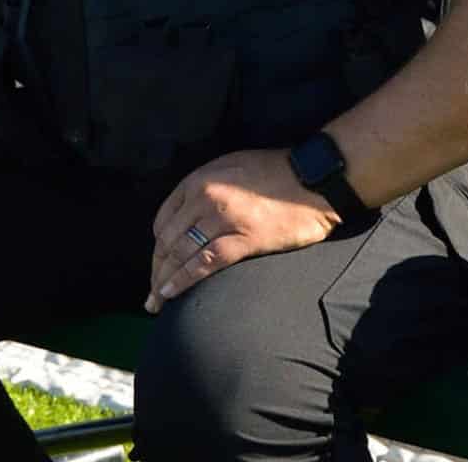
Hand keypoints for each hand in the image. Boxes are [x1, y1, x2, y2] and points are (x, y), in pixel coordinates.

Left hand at [146, 148, 341, 313]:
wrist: (316, 177)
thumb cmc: (278, 171)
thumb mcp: (233, 166)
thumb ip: (207, 187)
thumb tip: (188, 217)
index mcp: (201, 179)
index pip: (163, 218)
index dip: (157, 246)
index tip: (159, 263)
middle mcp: (206, 197)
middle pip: (168, 240)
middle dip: (156, 269)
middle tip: (151, 292)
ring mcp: (224, 218)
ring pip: (182, 254)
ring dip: (163, 280)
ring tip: (156, 301)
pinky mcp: (245, 238)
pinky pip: (204, 263)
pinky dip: (183, 280)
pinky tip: (172, 294)